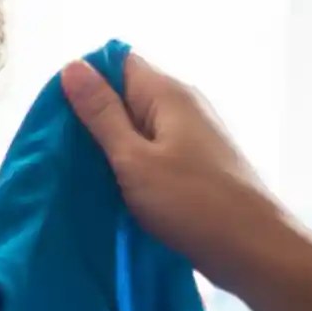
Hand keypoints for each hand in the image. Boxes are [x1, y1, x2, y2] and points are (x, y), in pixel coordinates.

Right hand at [60, 53, 292, 292]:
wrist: (252, 248)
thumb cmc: (190, 203)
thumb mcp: (133, 158)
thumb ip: (101, 114)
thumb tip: (72, 66)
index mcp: (167, 94)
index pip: (118, 62)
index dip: (86, 80)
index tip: (58, 113)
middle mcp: (183, 104)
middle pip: (126, 93)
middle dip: (93, 115)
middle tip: (61, 147)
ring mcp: (192, 134)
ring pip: (138, 124)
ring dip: (110, 143)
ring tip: (81, 169)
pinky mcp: (195, 162)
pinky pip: (152, 149)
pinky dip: (130, 162)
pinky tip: (113, 185)